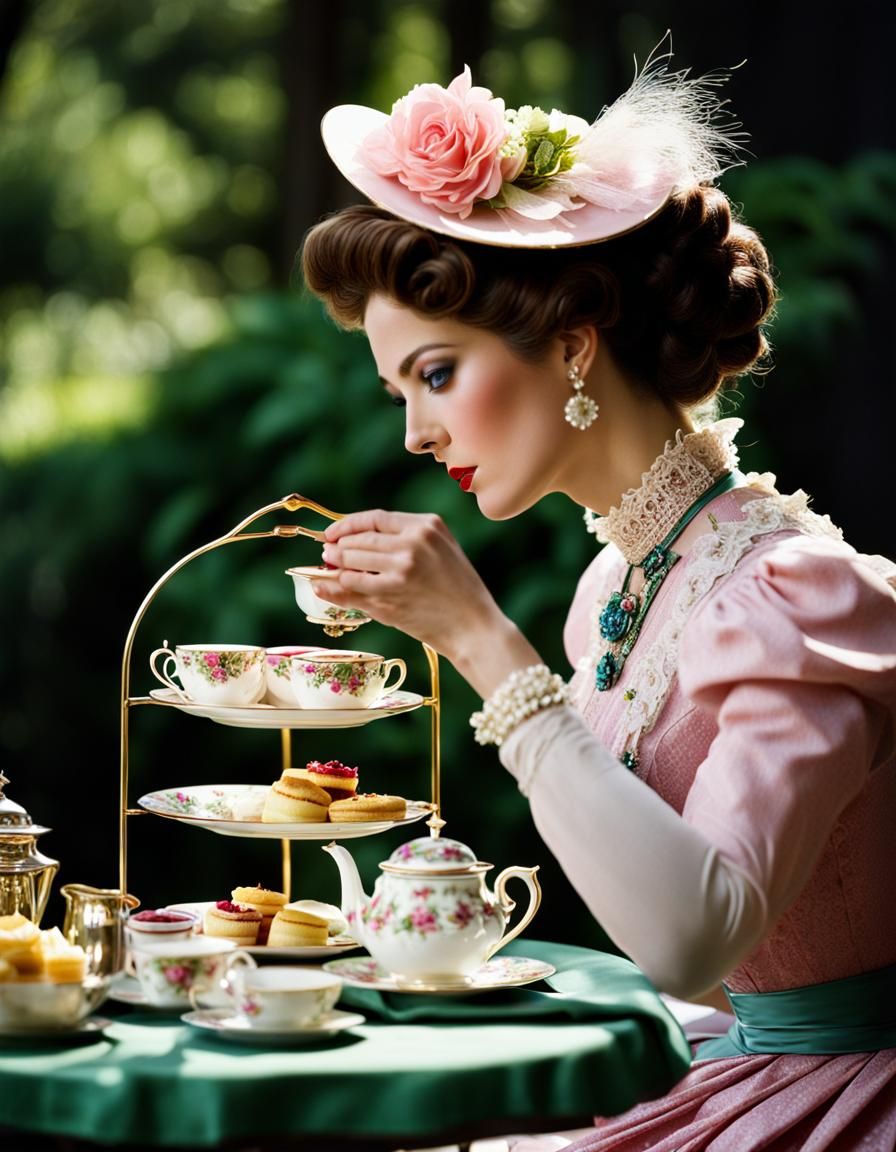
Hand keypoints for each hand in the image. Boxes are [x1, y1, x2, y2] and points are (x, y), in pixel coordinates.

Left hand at [316, 510, 540, 694]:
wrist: (474, 626)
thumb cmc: (459, 590)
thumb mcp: (442, 550)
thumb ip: (407, 538)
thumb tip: (358, 538)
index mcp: (427, 526)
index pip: (376, 518)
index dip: (348, 524)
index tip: (333, 533)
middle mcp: (414, 542)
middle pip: (360, 539)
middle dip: (338, 546)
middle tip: (327, 553)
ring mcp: (401, 569)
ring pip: (351, 560)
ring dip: (335, 565)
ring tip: (329, 568)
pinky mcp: (391, 595)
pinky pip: (351, 585)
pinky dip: (334, 586)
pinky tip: (325, 586)